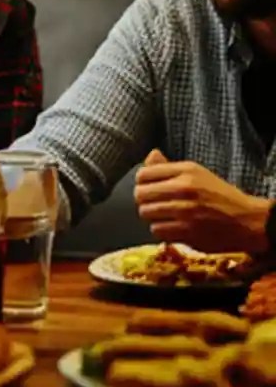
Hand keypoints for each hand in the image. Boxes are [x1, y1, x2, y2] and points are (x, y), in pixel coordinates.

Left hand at [134, 148, 270, 253]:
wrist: (247, 220)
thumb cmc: (219, 195)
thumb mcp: (197, 174)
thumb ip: (169, 167)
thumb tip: (150, 156)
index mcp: (186, 170)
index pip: (143, 174)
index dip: (142, 182)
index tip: (150, 188)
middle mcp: (184, 188)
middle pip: (140, 194)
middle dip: (144, 200)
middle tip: (155, 204)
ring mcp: (185, 211)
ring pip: (145, 213)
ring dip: (153, 216)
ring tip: (166, 216)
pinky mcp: (187, 231)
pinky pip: (156, 230)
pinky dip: (162, 230)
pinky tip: (173, 227)